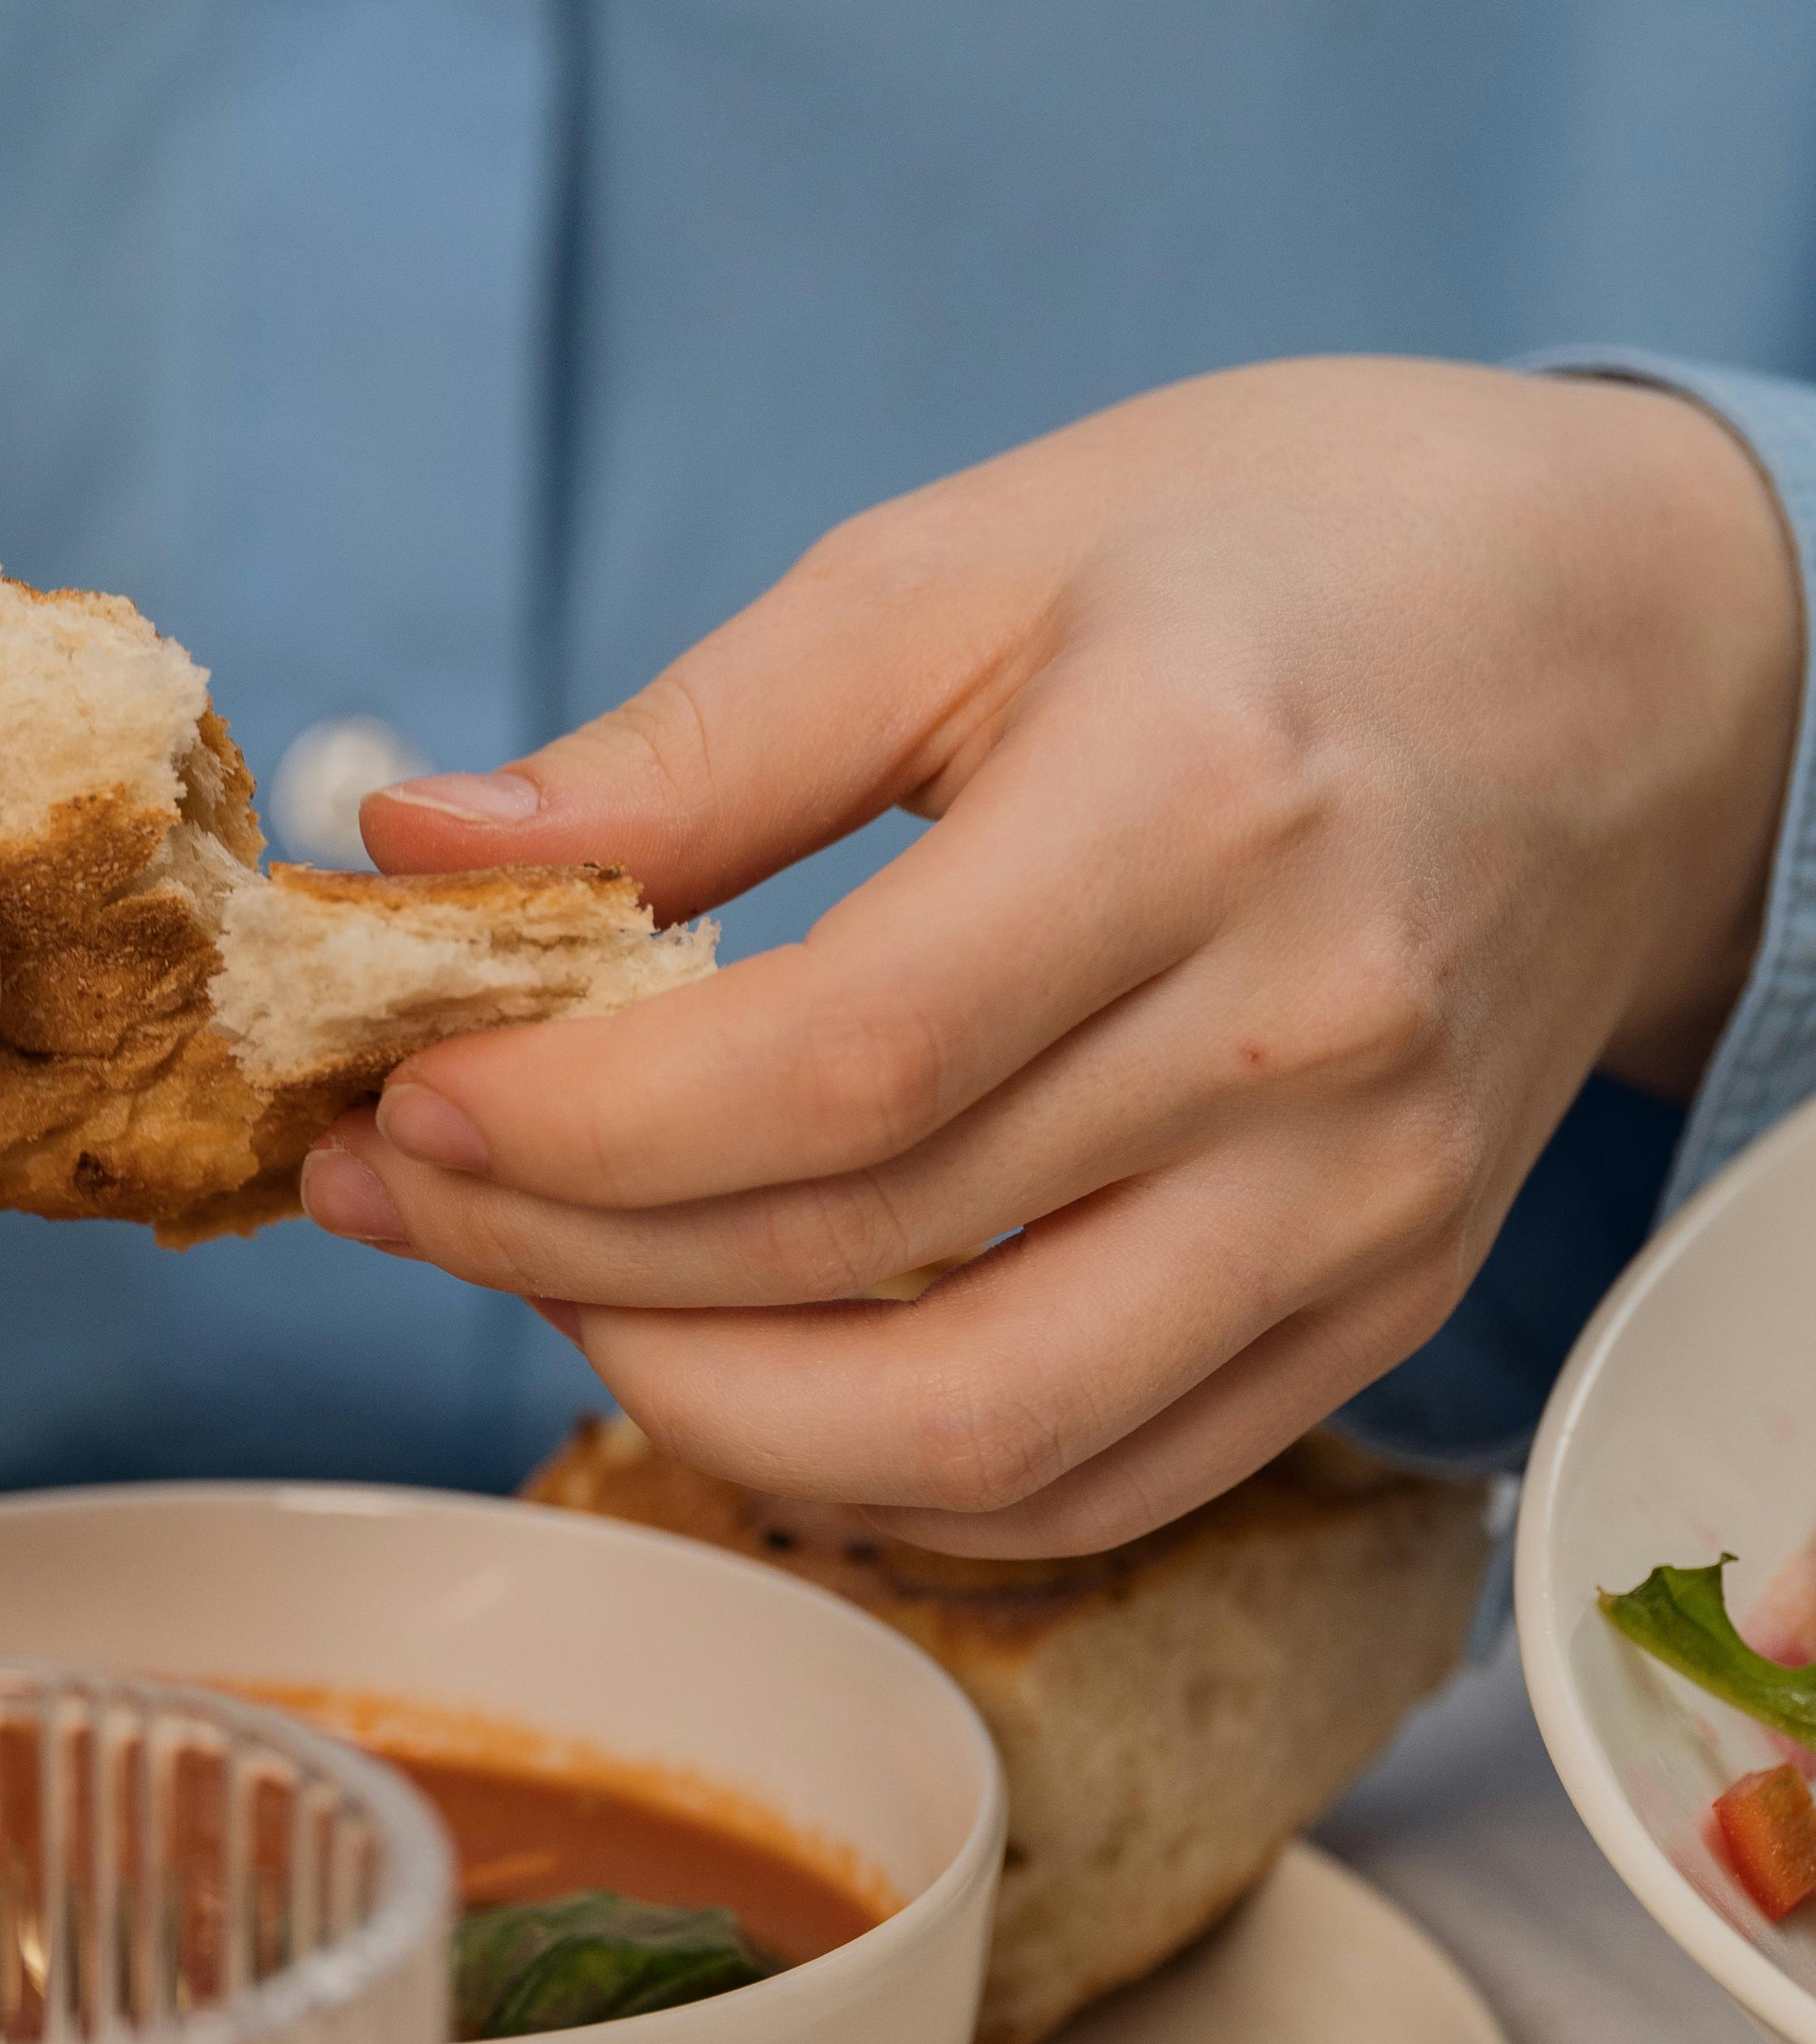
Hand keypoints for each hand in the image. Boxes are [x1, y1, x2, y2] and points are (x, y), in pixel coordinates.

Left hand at [308, 359, 1805, 1550]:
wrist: (1642, 648)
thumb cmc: (1292, 556)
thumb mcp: (978, 557)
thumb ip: (700, 739)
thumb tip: (420, 851)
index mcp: (1197, 809)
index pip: (830, 1069)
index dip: (577, 1124)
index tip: (407, 1096)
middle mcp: (1306, 1046)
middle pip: (864, 1255)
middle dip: (566, 1251)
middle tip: (402, 1187)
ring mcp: (1362, 1213)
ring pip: (975, 1439)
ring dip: (698, 1404)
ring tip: (546, 1281)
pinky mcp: (1383, 1308)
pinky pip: (1099, 1487)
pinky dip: (884, 1485)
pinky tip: (740, 1374)